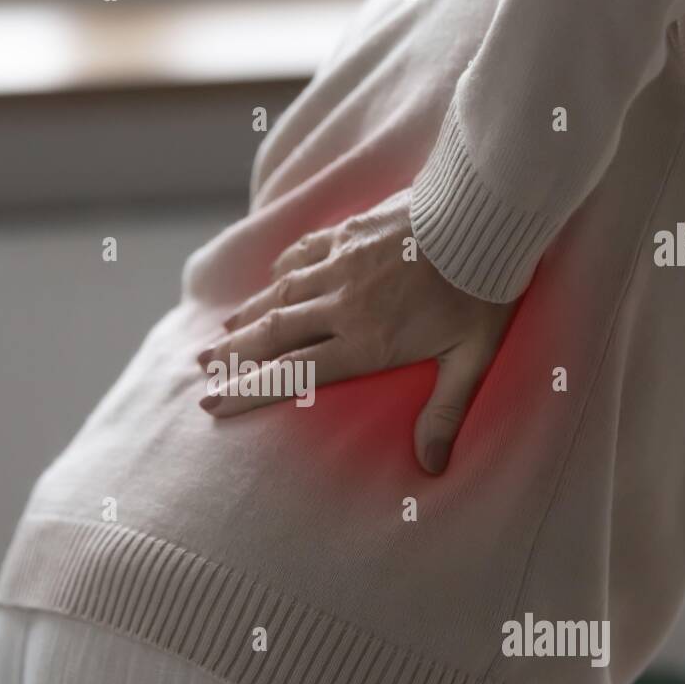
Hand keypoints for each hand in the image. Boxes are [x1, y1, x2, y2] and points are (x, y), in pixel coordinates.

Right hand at [196, 188, 517, 473]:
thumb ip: (445, 411)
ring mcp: (341, 264)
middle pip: (273, 335)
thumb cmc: (483, 291)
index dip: (248, 390)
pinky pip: (301, 254)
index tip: (213, 402)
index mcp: (366, 341)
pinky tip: (269, 281)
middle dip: (232, 355)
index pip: (294, 373)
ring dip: (246, 317)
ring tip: (218, 334)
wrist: (482, 216)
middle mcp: (342, 304)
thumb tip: (432, 468)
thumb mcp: (471, 359)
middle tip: (201, 370)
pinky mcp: (349, 232)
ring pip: (279, 296)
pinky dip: (279, 272)